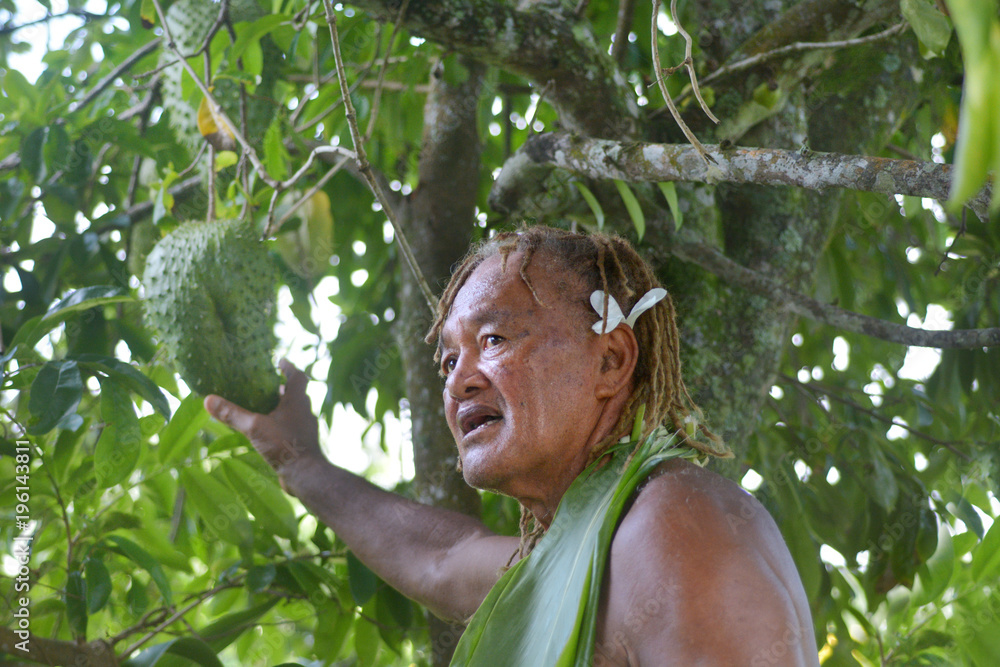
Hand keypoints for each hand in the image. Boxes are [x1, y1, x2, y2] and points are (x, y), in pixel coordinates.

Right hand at [204, 358, 322, 491]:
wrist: (305, 475)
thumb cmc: (284, 445)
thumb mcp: (254, 427)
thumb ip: (232, 414)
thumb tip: (208, 399)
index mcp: (297, 401)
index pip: (297, 376)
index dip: (289, 367)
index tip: (279, 361)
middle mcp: (304, 412)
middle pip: (295, 393)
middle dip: (281, 387)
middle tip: (264, 383)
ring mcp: (304, 428)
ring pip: (293, 411)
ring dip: (280, 406)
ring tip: (261, 405)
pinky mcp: (301, 443)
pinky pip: (290, 427)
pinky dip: (279, 424)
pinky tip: (265, 430)